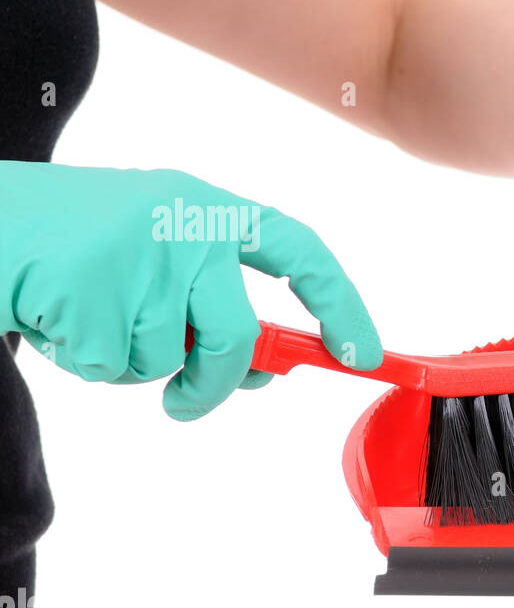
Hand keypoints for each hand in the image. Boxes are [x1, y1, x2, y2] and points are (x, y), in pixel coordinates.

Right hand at [0, 163, 380, 419]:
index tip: (363, 352)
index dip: (340, 304)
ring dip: (130, 366)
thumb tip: (269, 367)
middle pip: (237, 336)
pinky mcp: (91, 291)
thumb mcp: (155, 252)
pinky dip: (83, 361)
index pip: (299, 250)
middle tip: (184, 402)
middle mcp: (181, 225)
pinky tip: (56, 318)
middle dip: (216, 385)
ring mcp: (138, 256)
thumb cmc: (69, 244)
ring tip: (86, 319)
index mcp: (202, 206)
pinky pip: (110, 367)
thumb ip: (213, 297)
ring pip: (167, 360)